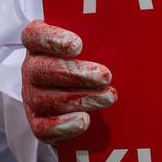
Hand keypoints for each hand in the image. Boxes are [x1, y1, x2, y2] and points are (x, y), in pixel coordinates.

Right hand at [20, 20, 115, 142]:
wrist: (79, 92)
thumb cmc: (88, 59)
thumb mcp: (93, 43)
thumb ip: (102, 39)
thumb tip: (130, 34)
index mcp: (38, 43)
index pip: (35, 36)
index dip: (53, 40)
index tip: (78, 45)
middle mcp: (31, 68)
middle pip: (42, 70)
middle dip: (75, 74)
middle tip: (105, 76)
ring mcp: (31, 95)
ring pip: (45, 99)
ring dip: (79, 99)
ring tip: (108, 98)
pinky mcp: (37, 120)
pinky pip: (42, 128)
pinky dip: (62, 126)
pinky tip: (84, 121)